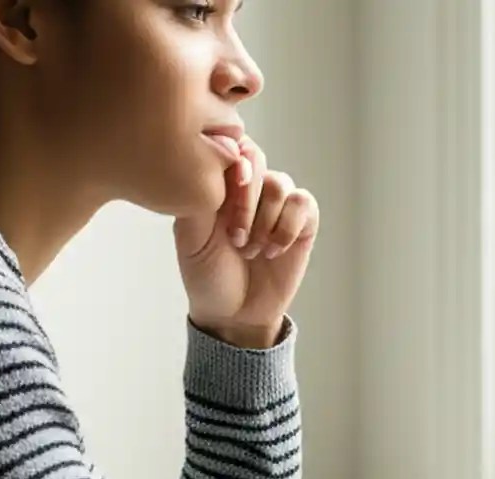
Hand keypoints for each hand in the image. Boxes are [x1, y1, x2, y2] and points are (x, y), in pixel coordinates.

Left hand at [174, 135, 319, 347]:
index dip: (234, 164)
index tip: (231, 188)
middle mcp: (250, 189)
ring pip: (281, 184)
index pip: (232, 149)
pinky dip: (286, 228)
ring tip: (250, 250)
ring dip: (265, 221)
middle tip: (235, 237)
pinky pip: (303, 205)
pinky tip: (273, 251)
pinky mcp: (301, 224)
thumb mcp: (191, 237)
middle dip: (247, 199)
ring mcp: (277, 205)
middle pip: (258, 161)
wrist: (234, 314)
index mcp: (220, 185)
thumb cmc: (207, 275)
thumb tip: (218, 161)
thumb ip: (202, 196)